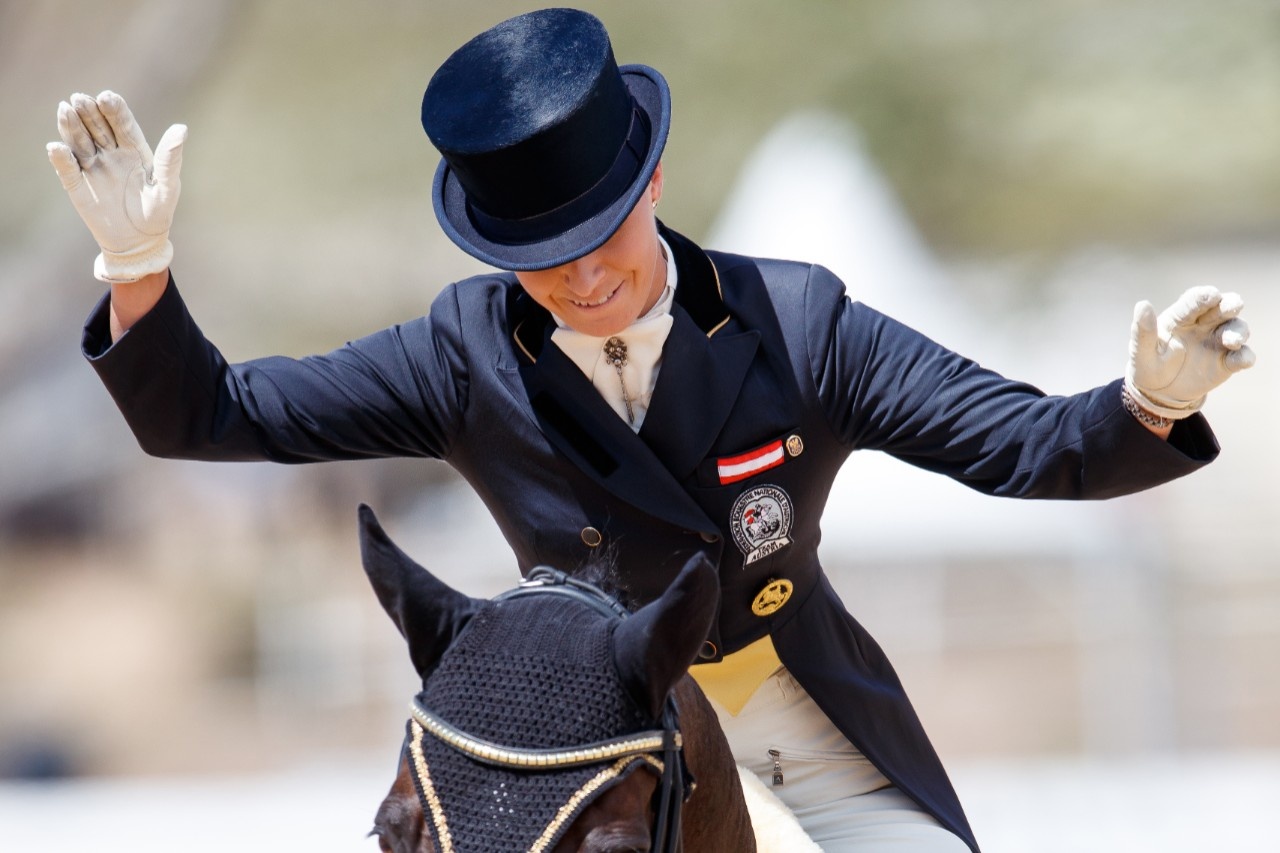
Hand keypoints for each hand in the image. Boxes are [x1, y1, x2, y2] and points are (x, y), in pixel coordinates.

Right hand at [47, 91, 185, 282]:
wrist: (139, 244)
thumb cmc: (158, 213)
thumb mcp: (167, 187)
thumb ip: (170, 160)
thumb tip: (182, 128)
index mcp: (135, 150)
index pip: (123, 125)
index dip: (115, 110)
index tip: (107, 96)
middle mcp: (111, 154)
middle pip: (97, 127)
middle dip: (89, 112)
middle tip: (81, 98)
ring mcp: (93, 168)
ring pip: (80, 142)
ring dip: (71, 127)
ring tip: (65, 110)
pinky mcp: (78, 185)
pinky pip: (67, 169)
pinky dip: (61, 158)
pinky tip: (56, 148)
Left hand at [1125, 285, 1254, 418]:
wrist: (1159, 392)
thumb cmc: (1148, 364)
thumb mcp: (1141, 351)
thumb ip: (1143, 331)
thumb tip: (1142, 304)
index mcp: (1181, 316)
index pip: (1194, 301)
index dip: (1204, 297)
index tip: (1212, 295)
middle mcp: (1204, 324)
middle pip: (1223, 307)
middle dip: (1230, 304)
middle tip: (1233, 306)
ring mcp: (1218, 341)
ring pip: (1236, 328)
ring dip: (1238, 332)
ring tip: (1231, 341)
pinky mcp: (1227, 362)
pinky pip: (1241, 356)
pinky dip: (1244, 357)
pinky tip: (1242, 361)